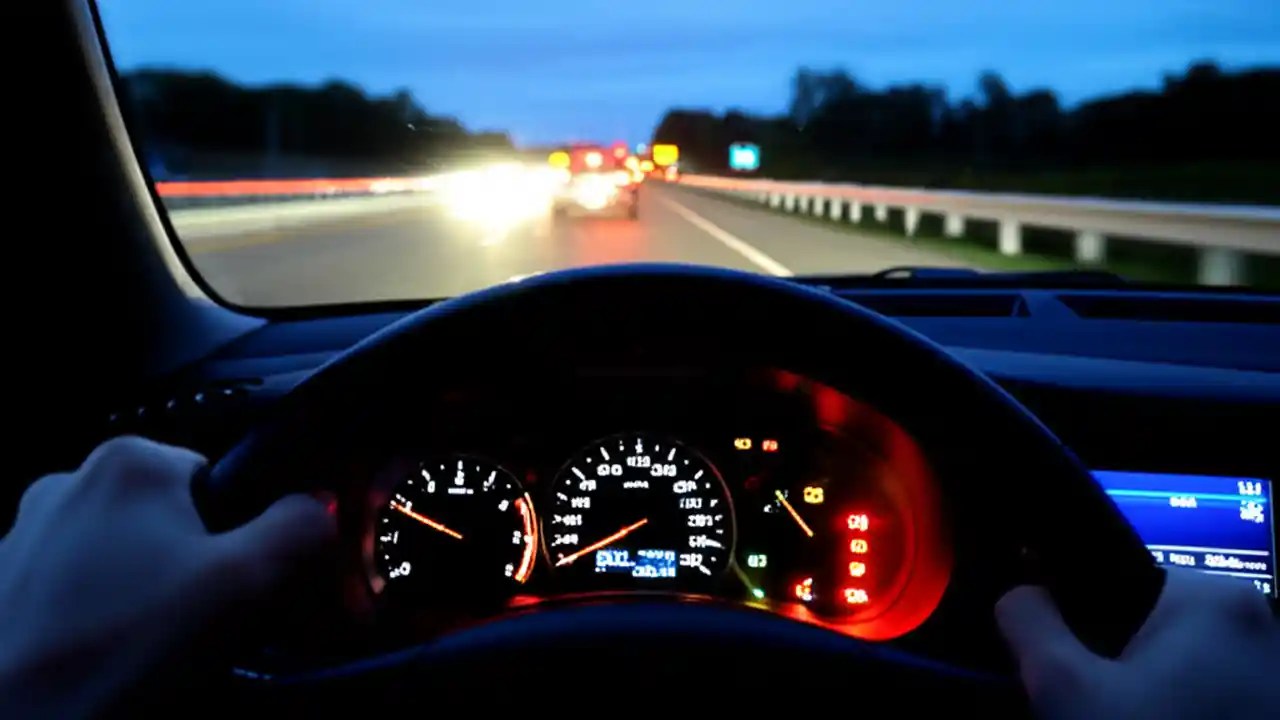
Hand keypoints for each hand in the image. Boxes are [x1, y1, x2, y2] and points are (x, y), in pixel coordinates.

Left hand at [0, 436, 335, 717]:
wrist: (16, 719)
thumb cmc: (117, 648)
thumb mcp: (244, 584)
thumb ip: (300, 531)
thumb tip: (320, 510)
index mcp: (130, 461)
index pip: (219, 480)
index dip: (240, 537)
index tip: (231, 588)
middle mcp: (69, 481)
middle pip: (171, 520)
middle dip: (190, 570)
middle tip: (194, 627)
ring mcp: (26, 534)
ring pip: (123, 558)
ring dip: (143, 597)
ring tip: (148, 651)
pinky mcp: (5, 584)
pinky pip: (78, 591)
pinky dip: (98, 619)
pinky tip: (106, 658)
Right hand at [997, 569, 1278, 719]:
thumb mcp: (1063, 687)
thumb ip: (1028, 622)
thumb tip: (1019, 595)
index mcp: (1212, 599)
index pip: (1115, 581)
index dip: (1074, 626)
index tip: (1063, 675)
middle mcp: (1257, 626)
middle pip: (1146, 629)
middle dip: (1109, 667)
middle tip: (1087, 712)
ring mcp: (1272, 677)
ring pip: (1176, 672)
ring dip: (1140, 698)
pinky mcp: (1266, 711)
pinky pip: (1203, 699)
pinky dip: (1172, 714)